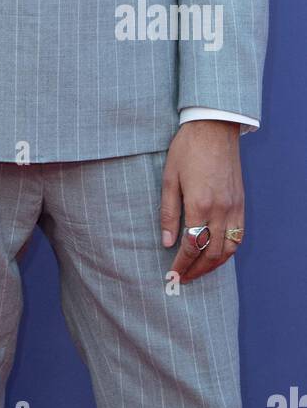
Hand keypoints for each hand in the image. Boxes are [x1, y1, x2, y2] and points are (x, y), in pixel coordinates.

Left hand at [160, 119, 244, 284]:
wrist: (213, 128)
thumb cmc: (187, 149)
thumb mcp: (169, 178)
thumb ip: (168, 212)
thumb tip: (166, 242)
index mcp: (200, 204)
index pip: (191, 246)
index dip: (181, 265)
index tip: (172, 274)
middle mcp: (221, 210)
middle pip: (212, 254)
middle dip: (197, 270)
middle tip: (183, 279)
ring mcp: (234, 207)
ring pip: (229, 249)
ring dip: (214, 265)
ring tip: (199, 272)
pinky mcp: (240, 202)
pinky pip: (239, 235)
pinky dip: (229, 250)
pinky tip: (217, 254)